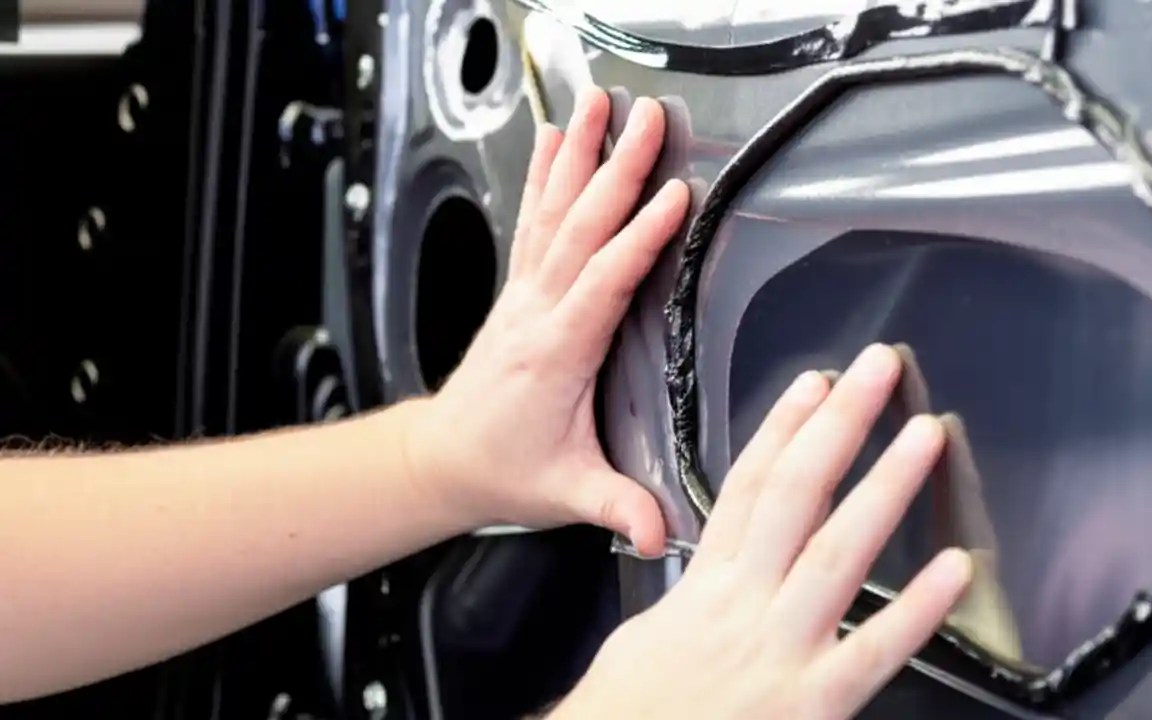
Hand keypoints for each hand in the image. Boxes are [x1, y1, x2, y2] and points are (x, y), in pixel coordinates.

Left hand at [407, 87, 689, 555]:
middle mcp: (536, 311)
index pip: (603, 284)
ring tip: (601, 102)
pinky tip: (555, 137)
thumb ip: (616, 505)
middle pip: (580, 228)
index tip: (673, 197)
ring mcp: (523, 294)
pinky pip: (533, 220)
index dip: (638, 239)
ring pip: (553, 211)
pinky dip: (544, 175)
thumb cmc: (504, 470)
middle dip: (618, 171)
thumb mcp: (566, 493)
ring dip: (581, 155)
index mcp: (556, 353)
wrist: (442, 458)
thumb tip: (662, 533)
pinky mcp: (519, 289)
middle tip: (651, 120)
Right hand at [553, 344, 973, 719]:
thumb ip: (695, 590)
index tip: (817, 382)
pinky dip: (917, 608)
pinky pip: (875, 650)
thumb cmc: (631, 711)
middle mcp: (746, 602)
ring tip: (924, 435)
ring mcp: (783, 648)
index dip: (785, 426)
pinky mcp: (814, 702)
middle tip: (878, 368)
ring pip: (839, 551)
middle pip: (797, 493)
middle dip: (840, 424)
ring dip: (885, 487)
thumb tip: (722, 560)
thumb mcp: (649, 632)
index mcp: (707, 584)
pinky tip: (956, 569)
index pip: (751, 485)